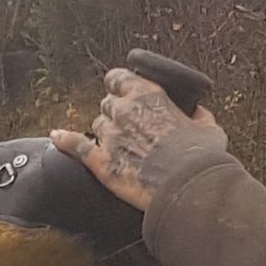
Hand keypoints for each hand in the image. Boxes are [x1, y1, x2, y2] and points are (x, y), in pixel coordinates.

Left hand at [52, 67, 229, 210]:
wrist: (187, 187)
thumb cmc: (200, 157)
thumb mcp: (209, 128)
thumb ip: (198, 115)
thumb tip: (198, 113)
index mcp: (147, 95)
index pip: (119, 77)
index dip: (120, 84)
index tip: (123, 89)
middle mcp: (123, 110)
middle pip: (108, 103)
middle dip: (117, 113)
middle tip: (131, 127)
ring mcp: (109, 136)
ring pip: (97, 125)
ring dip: (105, 132)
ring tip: (121, 145)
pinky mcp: (100, 161)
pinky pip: (75, 146)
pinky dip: (64, 140)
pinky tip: (56, 137)